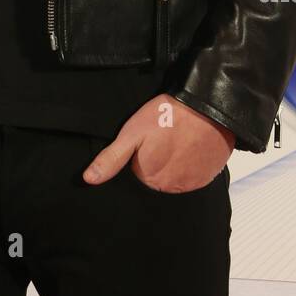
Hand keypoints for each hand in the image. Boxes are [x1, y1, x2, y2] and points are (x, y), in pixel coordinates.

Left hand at [82, 93, 234, 192]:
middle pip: (156, 178)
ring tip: (177, 141)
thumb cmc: (167, 116)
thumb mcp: (132, 132)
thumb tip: (89, 179)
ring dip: (175, 164)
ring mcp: (190, 184)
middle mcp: (169, 187)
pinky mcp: (207, 178)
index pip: (137, 175)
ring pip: (175, 177)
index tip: (147, 142)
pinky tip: (190, 147)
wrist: (206, 107)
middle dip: (157, 162)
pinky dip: (191, 165)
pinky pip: (193, 176)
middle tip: (163, 139)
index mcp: (148, 178)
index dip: (139, 157)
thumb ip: (111, 158)